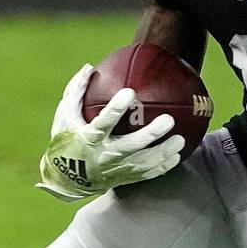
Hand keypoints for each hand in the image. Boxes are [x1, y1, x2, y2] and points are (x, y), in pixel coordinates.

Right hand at [35, 64, 185, 202]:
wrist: (65, 180)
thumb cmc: (66, 140)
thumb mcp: (64, 116)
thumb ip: (76, 91)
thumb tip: (88, 67)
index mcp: (89, 137)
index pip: (104, 122)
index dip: (116, 109)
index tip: (130, 93)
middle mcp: (104, 155)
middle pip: (130, 145)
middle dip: (150, 134)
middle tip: (169, 119)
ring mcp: (115, 169)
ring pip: (143, 163)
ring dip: (163, 153)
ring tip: (181, 140)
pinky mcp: (123, 178)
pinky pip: (145, 175)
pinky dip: (162, 167)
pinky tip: (177, 156)